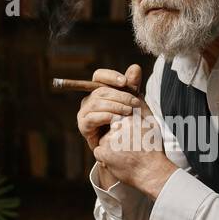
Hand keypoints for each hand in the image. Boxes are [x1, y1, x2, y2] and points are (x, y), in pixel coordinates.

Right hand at [78, 63, 156, 188]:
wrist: (128, 152)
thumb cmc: (131, 125)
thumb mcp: (135, 104)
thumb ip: (133, 87)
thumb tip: (135, 67)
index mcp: (101, 91)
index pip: (99, 75)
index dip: (110, 75)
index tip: (125, 82)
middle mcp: (91, 99)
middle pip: (100, 89)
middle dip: (119, 95)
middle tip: (135, 103)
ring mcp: (85, 112)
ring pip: (96, 102)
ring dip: (115, 106)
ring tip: (129, 112)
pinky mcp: (83, 126)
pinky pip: (91, 117)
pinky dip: (105, 116)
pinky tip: (116, 120)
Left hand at [92, 101, 177, 198]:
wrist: (152, 171)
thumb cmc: (153, 148)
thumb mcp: (151, 123)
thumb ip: (141, 106)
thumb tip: (136, 92)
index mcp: (128, 117)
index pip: (116, 117)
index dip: (122, 129)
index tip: (131, 137)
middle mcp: (118, 125)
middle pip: (108, 128)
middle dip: (116, 137)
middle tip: (130, 146)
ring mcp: (109, 138)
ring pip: (102, 140)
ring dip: (111, 147)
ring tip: (126, 154)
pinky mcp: (102, 151)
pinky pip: (99, 152)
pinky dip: (106, 157)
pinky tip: (119, 161)